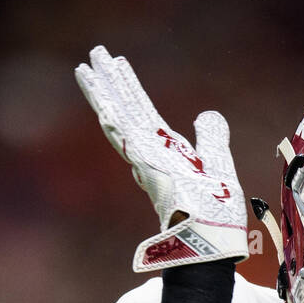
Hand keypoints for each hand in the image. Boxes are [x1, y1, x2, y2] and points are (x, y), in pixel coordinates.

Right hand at [76, 45, 247, 272]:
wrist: (212, 249)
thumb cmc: (215, 219)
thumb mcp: (219, 168)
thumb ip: (212, 140)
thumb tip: (208, 113)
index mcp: (167, 154)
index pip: (145, 114)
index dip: (131, 89)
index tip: (118, 64)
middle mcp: (153, 158)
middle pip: (128, 112)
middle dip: (111, 83)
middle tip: (95, 53)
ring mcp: (149, 168)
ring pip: (122, 125)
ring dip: (104, 97)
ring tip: (85, 69)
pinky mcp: (153, 178)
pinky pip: (132, 151)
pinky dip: (117, 130)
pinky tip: (103, 110)